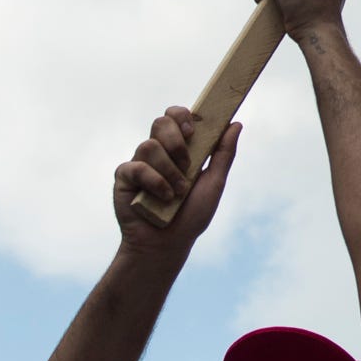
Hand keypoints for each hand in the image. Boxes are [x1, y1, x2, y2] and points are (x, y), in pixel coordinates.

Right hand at [114, 106, 240, 250]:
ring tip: (178, 192)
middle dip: (176, 139)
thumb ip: (224, 154)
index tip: (193, 130)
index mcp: (179, 148)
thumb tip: (236, 124)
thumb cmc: (191, 216)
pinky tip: (163, 198)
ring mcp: (140, 163)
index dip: (183, 115)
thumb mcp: (214, 184)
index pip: (176, 116)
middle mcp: (158, 152)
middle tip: (187, 162)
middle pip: (161, 122)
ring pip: (149, 145)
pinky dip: (154, 182)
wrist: (167, 245)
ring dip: (169, 170)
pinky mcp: (124, 177)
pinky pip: (136, 167)